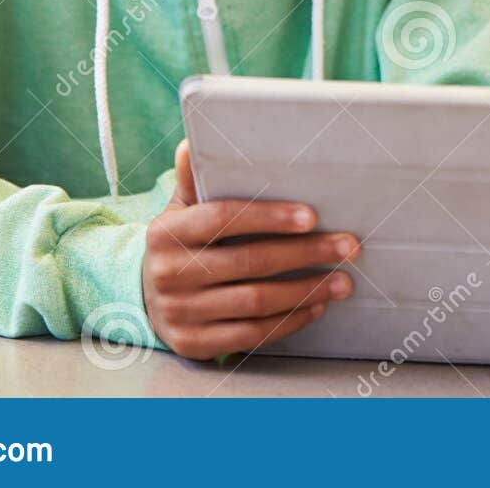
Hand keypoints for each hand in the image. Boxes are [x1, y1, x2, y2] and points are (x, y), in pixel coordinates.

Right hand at [142, 139, 358, 359]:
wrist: (143, 299)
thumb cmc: (180, 245)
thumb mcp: (179, 212)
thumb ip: (194, 182)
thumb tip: (193, 144)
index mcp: (167, 232)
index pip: (223, 219)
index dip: (269, 217)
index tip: (312, 216)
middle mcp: (170, 273)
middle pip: (249, 262)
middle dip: (305, 253)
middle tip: (347, 247)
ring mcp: (180, 313)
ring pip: (255, 302)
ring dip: (306, 291)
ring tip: (342, 281)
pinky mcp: (194, 344)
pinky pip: (251, 334)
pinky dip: (288, 322)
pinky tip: (315, 307)